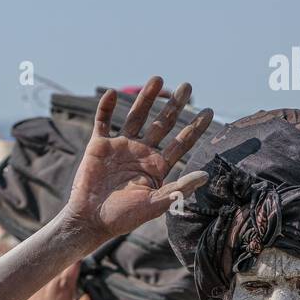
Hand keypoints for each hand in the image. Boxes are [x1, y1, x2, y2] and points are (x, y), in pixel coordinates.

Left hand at [18, 264, 91, 299]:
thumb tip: (87, 297)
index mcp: (64, 285)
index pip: (73, 264)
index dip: (77, 261)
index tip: (79, 261)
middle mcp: (50, 281)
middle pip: (59, 264)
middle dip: (63, 264)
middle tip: (67, 267)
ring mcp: (37, 285)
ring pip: (46, 271)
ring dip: (51, 272)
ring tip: (54, 279)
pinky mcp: (28, 291)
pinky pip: (35, 281)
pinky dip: (39, 282)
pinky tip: (43, 292)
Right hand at [66, 77, 212, 243]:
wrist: (90, 221)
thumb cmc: (122, 218)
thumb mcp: (155, 205)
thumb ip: (179, 189)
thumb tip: (206, 175)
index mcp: (156, 168)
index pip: (181, 143)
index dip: (195, 128)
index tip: (210, 111)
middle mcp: (140, 154)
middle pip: (162, 124)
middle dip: (175, 105)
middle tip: (188, 86)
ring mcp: (120, 147)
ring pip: (136, 116)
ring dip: (146, 98)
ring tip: (158, 78)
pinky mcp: (99, 145)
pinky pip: (102, 121)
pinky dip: (106, 107)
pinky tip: (113, 94)